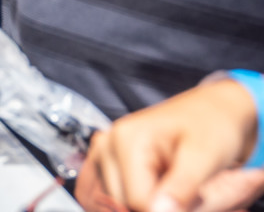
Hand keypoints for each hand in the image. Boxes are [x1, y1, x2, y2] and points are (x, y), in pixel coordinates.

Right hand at [75, 79, 262, 211]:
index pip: (136, 201)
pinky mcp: (105, 160)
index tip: (194, 197)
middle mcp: (105, 145)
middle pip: (123, 203)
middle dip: (156, 206)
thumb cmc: (211, 127)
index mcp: (125, 140)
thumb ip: (181, 187)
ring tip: (172, 184)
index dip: (169, 209)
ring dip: (147, 203)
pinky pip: (113, 195)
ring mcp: (102, 152)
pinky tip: (157, 185)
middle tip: (186, 190)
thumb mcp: (205, 157)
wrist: (210, 112)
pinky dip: (135, 198)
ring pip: (117, 202)